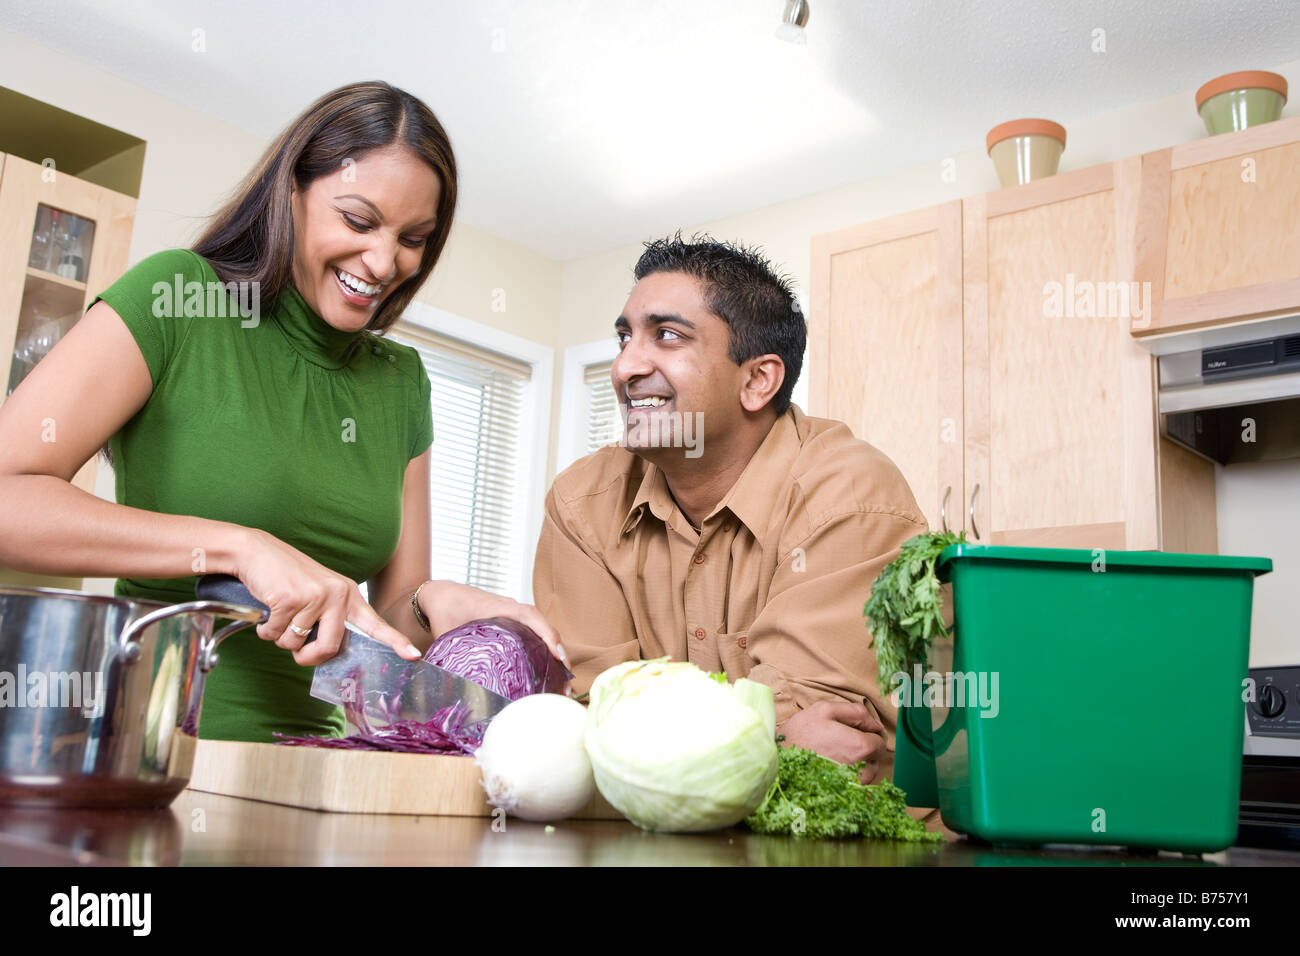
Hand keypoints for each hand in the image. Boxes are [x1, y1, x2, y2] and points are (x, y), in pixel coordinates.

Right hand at [234, 529, 422, 666]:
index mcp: (348, 594)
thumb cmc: (286, 578)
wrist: (256, 551)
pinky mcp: (291, 599)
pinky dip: (265, 629)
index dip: (395, 642)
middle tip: (296, 652)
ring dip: (280, 637)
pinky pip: (275, 634)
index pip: (375, 623)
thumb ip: (328, 620)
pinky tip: (267, 609)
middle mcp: (338, 594)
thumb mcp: (317, 595)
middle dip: (307, 657)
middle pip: (329, 648)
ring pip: (296, 644)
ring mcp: (316, 595)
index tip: (414, 657)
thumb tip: (327, 653)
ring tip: (279, 613)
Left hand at [417, 580, 568, 679]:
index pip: (530, 618)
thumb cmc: (444, 610)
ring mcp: (514, 613)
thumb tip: (456, 687)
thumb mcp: (446, 636)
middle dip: (559, 652)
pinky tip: (548, 667)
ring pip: (542, 629)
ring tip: (561, 680)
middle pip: (544, 626)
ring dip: (555, 650)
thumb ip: (451, 659)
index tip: (558, 657)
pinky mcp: (513, 619)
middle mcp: (511, 608)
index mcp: (498, 609)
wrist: (441, 593)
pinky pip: (535, 630)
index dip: (547, 636)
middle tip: (566, 681)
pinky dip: (546, 646)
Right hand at [778, 699, 885, 783]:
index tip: (854, 730)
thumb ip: (855, 712)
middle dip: (864, 747)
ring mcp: (852, 784)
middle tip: (842, 740)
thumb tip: (874, 724)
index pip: (880, 742)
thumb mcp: (825, 710)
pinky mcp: (843, 793)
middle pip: (875, 757)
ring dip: (858, 761)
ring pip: (867, 771)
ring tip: (835, 753)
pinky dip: (849, 773)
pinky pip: (855, 782)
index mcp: (860, 747)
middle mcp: (861, 770)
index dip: (869, 732)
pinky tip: (832, 765)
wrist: (779, 761)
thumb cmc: (800, 734)